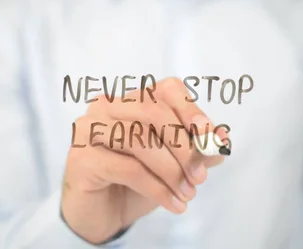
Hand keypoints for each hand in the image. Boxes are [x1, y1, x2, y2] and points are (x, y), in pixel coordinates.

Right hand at [60, 77, 228, 243]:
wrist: (102, 213)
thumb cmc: (135, 181)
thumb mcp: (173, 163)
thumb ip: (196, 149)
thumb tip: (221, 139)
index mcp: (131, 100)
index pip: (166, 89)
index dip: (191, 110)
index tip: (210, 139)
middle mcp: (107, 106)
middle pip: (153, 112)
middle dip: (184, 146)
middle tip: (200, 175)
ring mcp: (89, 129)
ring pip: (139, 140)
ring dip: (171, 171)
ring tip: (187, 193)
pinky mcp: (81, 158)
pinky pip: (128, 168)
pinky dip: (157, 188)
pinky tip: (172, 203)